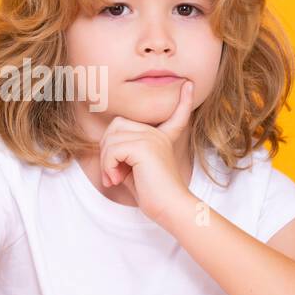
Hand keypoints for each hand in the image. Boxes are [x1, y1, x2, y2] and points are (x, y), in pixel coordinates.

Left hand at [99, 79, 195, 222]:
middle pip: (116, 126)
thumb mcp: (134, 170)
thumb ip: (123, 154)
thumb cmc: (152, 195)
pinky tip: (116, 179)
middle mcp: (156, 134)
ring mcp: (151, 138)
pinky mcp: (143, 147)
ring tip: (114, 179)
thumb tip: (105, 146)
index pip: (173, 115)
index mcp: (161, 138)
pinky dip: (107, 166)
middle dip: (107, 149)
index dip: (183, 101)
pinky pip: (112, 150)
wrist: (170, 208)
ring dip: (106, 162)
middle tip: (112, 174)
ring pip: (111, 139)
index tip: (189, 85)